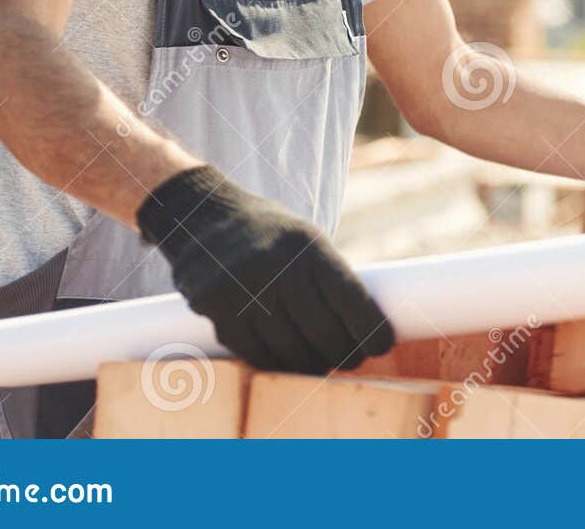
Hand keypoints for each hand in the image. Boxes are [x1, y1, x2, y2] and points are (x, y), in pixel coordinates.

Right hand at [137, 165, 394, 373]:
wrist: (203, 218)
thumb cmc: (270, 237)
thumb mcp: (307, 241)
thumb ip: (330, 280)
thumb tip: (366, 330)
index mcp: (309, 246)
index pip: (352, 299)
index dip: (372, 330)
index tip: (381, 346)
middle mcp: (278, 267)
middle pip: (323, 332)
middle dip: (344, 354)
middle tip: (351, 359)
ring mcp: (244, 290)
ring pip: (291, 350)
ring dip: (313, 366)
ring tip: (322, 363)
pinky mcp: (217, 312)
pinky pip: (257, 355)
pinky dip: (278, 366)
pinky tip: (289, 363)